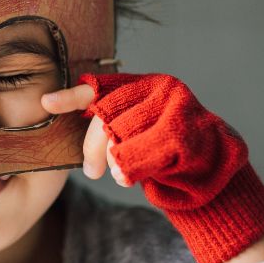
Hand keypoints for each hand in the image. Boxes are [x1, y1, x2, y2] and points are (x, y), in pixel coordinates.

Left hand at [41, 73, 263, 262]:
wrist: (218, 176)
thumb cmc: (167, 154)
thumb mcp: (136, 131)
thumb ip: (110, 119)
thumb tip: (62, 110)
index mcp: (149, 84)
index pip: (104, 85)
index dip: (73, 96)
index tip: (46, 102)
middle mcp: (164, 89)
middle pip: (105, 118)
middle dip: (92, 148)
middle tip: (91, 171)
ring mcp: (178, 111)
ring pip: (119, 140)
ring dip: (113, 164)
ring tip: (122, 174)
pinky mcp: (184, 138)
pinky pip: (136, 159)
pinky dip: (128, 172)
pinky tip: (130, 178)